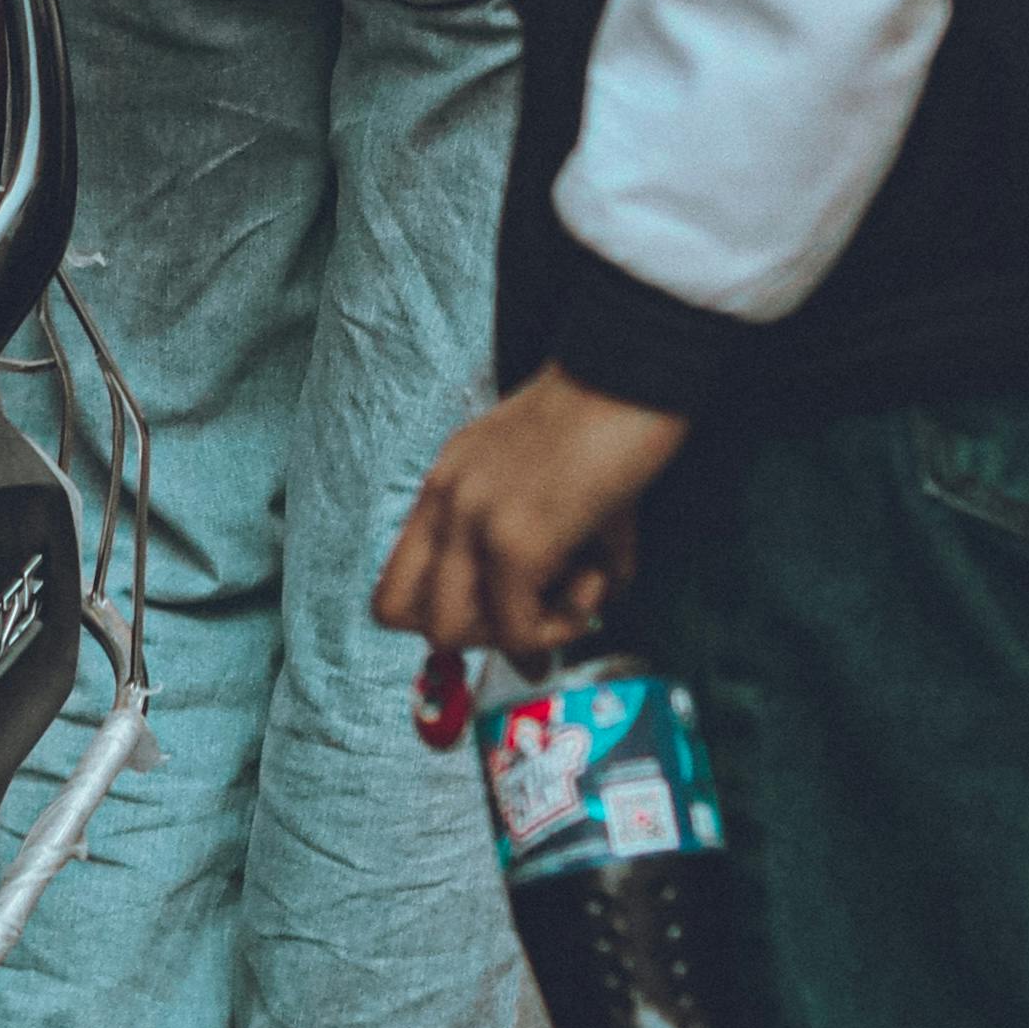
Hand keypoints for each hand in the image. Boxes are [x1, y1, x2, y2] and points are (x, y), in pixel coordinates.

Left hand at [375, 368, 687, 666]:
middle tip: (536, 608)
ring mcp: (474, 522)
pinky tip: (597, 581)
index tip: (503, 610)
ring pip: (451, 634)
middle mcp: (445, 502)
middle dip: (475, 634)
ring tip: (573, 591)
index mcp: (444, 484)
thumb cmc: (605, 422)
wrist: (636, 369)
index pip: (393, 587)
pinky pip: (521, 629)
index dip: (443, 616)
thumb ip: (538, 562)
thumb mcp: (547, 486)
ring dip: (517, 633)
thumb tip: (539, 658)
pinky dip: (562, 626)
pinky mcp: (518, 542)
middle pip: (404, 619)